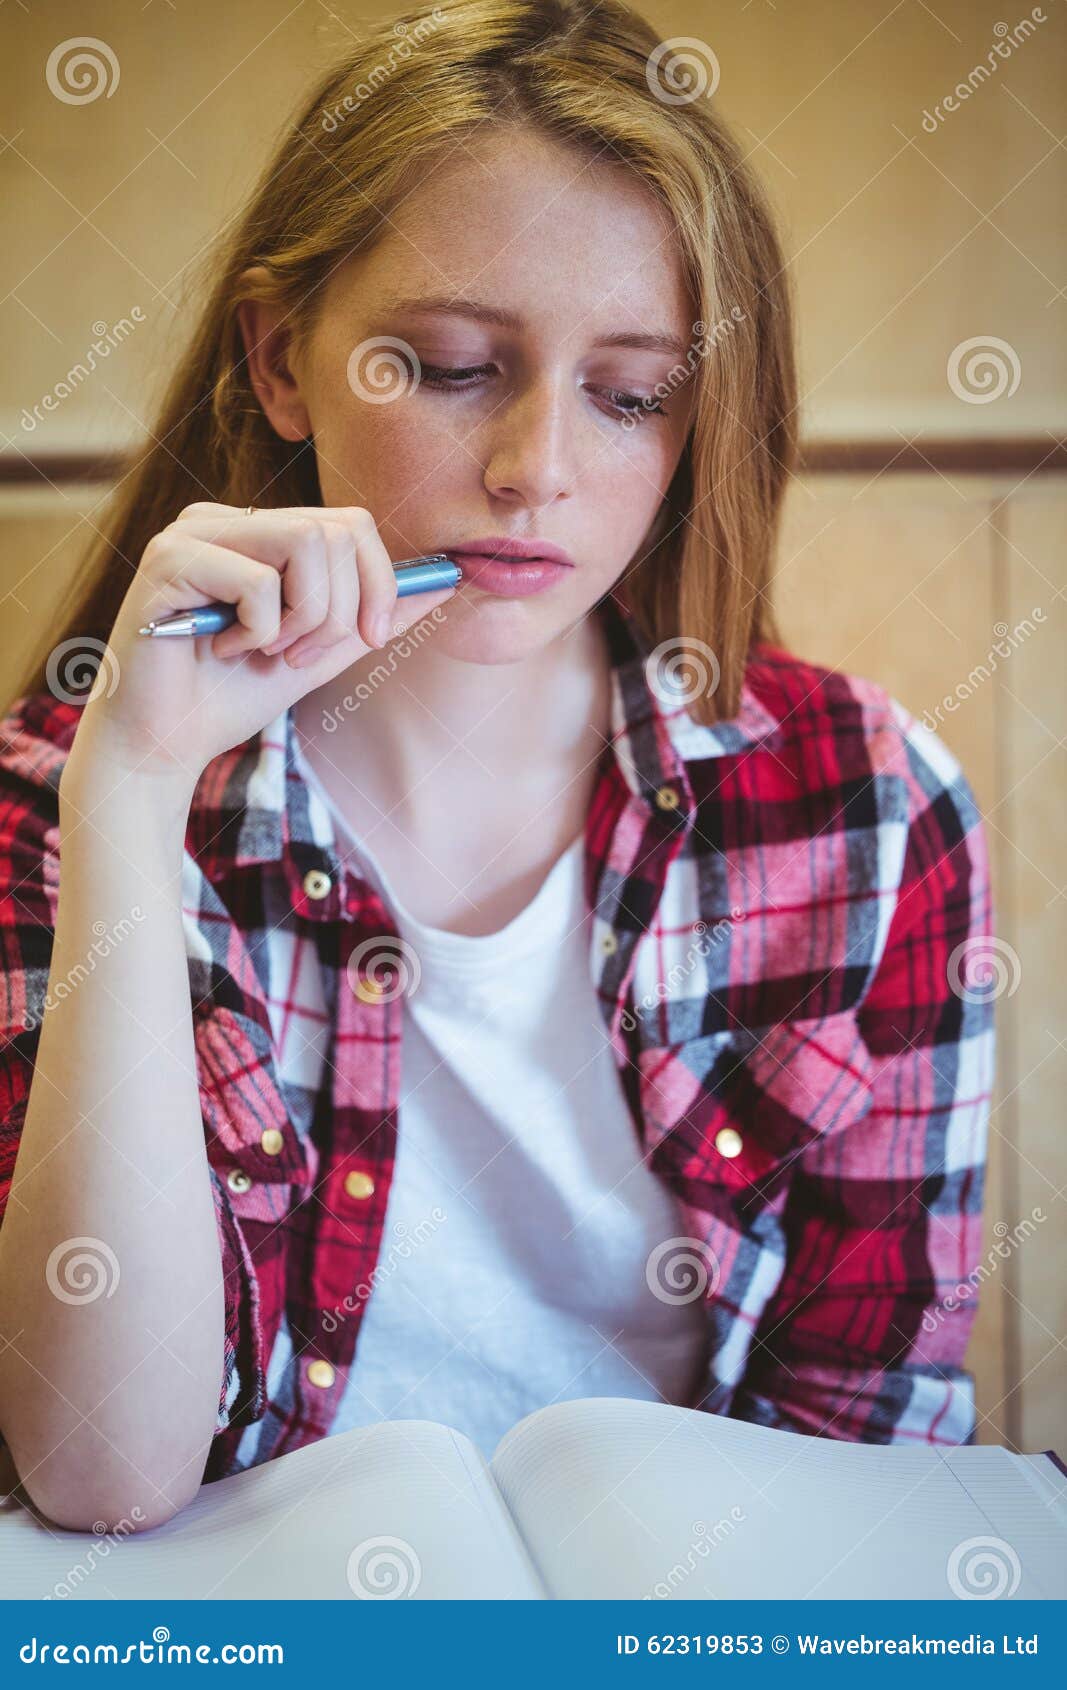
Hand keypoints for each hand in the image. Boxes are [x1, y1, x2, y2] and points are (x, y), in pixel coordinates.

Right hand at [61, 502, 458, 790]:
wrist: (163, 743)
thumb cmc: (231, 696)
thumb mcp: (320, 653)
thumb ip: (372, 617)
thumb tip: (446, 581)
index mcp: (258, 531)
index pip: (350, 523)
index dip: (380, 582)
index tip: (371, 637)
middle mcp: (225, 519)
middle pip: (336, 531)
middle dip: (339, 610)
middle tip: (299, 655)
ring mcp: (193, 532)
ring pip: (305, 543)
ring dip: (303, 618)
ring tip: (265, 651)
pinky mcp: (169, 559)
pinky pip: (258, 582)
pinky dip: (257, 631)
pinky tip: (220, 650)